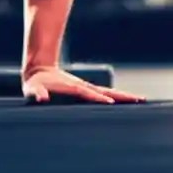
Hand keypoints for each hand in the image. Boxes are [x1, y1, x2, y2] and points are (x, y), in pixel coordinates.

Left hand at [22, 67, 145, 104]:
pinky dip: (117, 98)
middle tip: (140, 100)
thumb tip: (41, 98)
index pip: (89, 94)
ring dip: (124, 96)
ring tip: (140, 100)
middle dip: (122, 96)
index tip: (111, 103)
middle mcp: (83, 87)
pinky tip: (126, 103)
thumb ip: (36, 93)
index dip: (99, 98)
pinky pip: (104, 95)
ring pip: (108, 93)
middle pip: (106, 92)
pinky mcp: (86, 91)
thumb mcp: (32, 89)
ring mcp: (86, 88)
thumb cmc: (34, 83)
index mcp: (73, 88)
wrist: (39, 69)